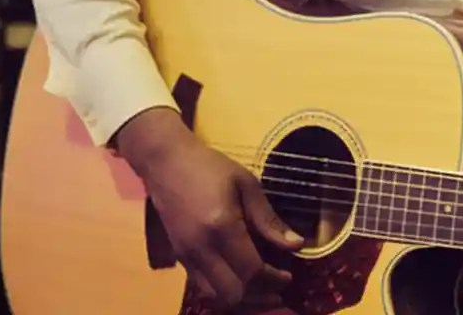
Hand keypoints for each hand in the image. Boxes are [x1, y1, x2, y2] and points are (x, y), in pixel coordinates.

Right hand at [116, 108, 303, 311]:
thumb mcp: (247, 185)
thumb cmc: (210, 167)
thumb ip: (269, 219)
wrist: (166, 163)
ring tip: (261, 292)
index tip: (289, 277)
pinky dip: (222, 292)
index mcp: (222, 227)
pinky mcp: (179, 257)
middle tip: (278, 289)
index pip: (251, 270)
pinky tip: (239, 283)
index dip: (273, 280)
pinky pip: (201, 287)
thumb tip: (296, 245)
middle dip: (259, 297)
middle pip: (232, 293)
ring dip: (240, 300)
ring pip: (214, 297)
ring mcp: (186, 255)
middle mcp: (201, 248)